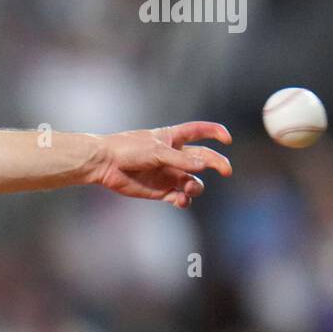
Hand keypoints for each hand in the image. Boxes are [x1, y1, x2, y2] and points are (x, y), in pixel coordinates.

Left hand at [87, 122, 232, 208]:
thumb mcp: (156, 151)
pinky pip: (180, 197)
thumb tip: (204, 165)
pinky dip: (184, 200)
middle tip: (226, 171)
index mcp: (173, 138)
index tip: (227, 139)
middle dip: (217, 164)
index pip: (200, 131)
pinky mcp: (161, 190)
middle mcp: (174, 156)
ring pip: (194, 182)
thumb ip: (181, 158)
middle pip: (204, 159)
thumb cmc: (128, 149)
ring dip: (196, 186)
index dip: (216, 133)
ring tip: (188, 188)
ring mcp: (168, 173)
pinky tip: (180, 200)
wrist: (105, 164)